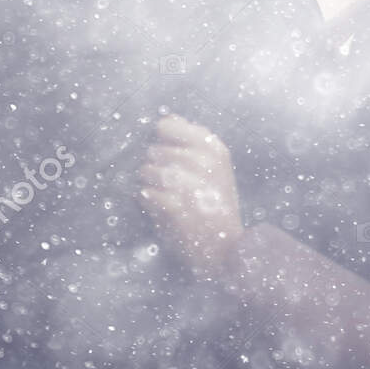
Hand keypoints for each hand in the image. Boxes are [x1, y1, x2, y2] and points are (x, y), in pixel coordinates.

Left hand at [138, 114, 243, 281]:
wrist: (225, 249)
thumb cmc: (215, 206)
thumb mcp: (214, 167)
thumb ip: (192, 141)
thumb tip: (166, 118)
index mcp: (213, 147)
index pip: (166, 125)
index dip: (159, 141)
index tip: (167, 157)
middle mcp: (203, 160)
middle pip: (152, 150)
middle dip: (153, 167)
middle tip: (169, 186)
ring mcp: (189, 182)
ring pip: (145, 170)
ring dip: (148, 185)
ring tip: (163, 197)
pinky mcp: (174, 206)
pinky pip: (144, 193)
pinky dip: (146, 202)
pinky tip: (159, 208)